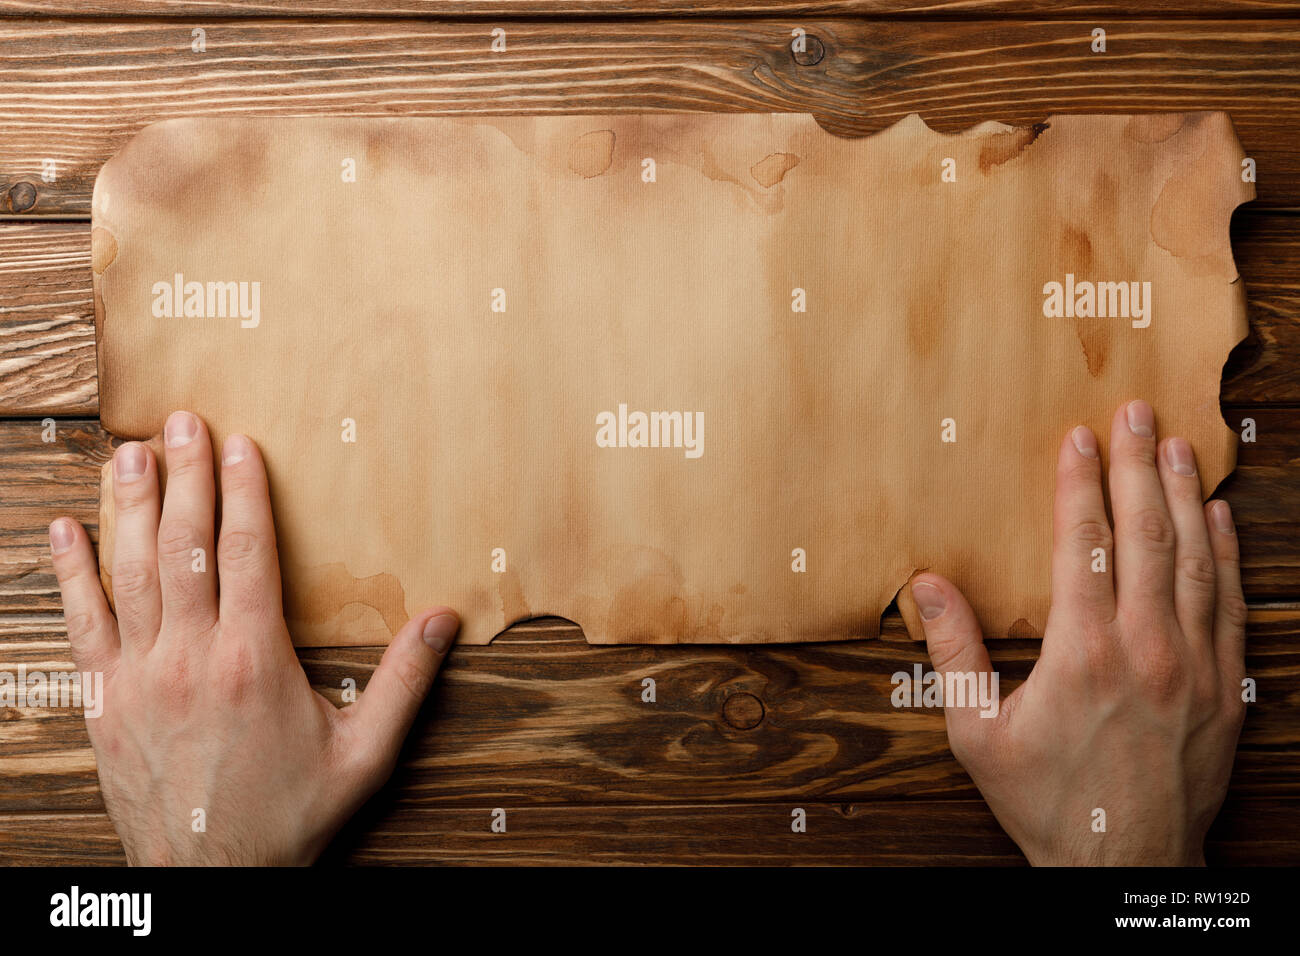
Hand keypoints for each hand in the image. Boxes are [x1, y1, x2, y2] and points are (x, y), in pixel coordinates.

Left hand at [49, 410, 459, 864]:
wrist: (210, 877)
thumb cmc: (288, 816)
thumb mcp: (365, 755)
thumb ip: (405, 683)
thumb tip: (444, 619)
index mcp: (253, 662)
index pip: (245, 554)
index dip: (242, 492)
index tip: (241, 444)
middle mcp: (190, 658)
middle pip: (184, 546)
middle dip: (186, 477)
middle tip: (182, 421)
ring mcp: (138, 676)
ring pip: (129, 572)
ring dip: (130, 507)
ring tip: (131, 453)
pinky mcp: (104, 699)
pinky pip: (81, 623)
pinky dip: (71, 573)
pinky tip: (64, 529)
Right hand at [913, 399, 1246, 865]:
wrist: (1123, 866)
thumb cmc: (1045, 800)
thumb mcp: (976, 734)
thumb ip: (954, 655)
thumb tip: (926, 585)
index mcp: (1083, 653)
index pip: (1083, 544)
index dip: (1079, 483)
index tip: (1078, 436)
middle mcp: (1146, 648)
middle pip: (1144, 536)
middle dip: (1137, 466)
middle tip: (1137, 412)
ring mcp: (1195, 667)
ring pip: (1194, 561)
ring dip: (1184, 497)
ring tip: (1177, 446)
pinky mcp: (1225, 689)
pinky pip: (1230, 606)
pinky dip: (1225, 557)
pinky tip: (1218, 520)